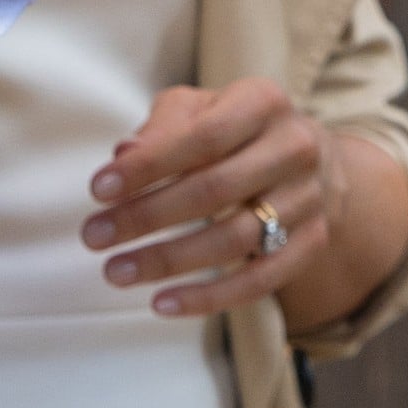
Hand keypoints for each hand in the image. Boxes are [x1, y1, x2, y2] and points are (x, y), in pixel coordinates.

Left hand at [83, 77, 341, 317]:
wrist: (308, 159)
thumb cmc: (233, 130)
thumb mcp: (199, 109)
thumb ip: (163, 126)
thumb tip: (124, 155)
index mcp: (263, 103)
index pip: (202, 137)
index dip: (149, 166)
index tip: (98, 190)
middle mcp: (295, 148)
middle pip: (215, 190)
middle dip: (146, 217)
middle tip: (94, 236)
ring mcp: (308, 199)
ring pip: (235, 240)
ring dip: (168, 261)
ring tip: (116, 272)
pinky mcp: (312, 243)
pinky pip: (260, 281)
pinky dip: (209, 298)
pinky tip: (162, 304)